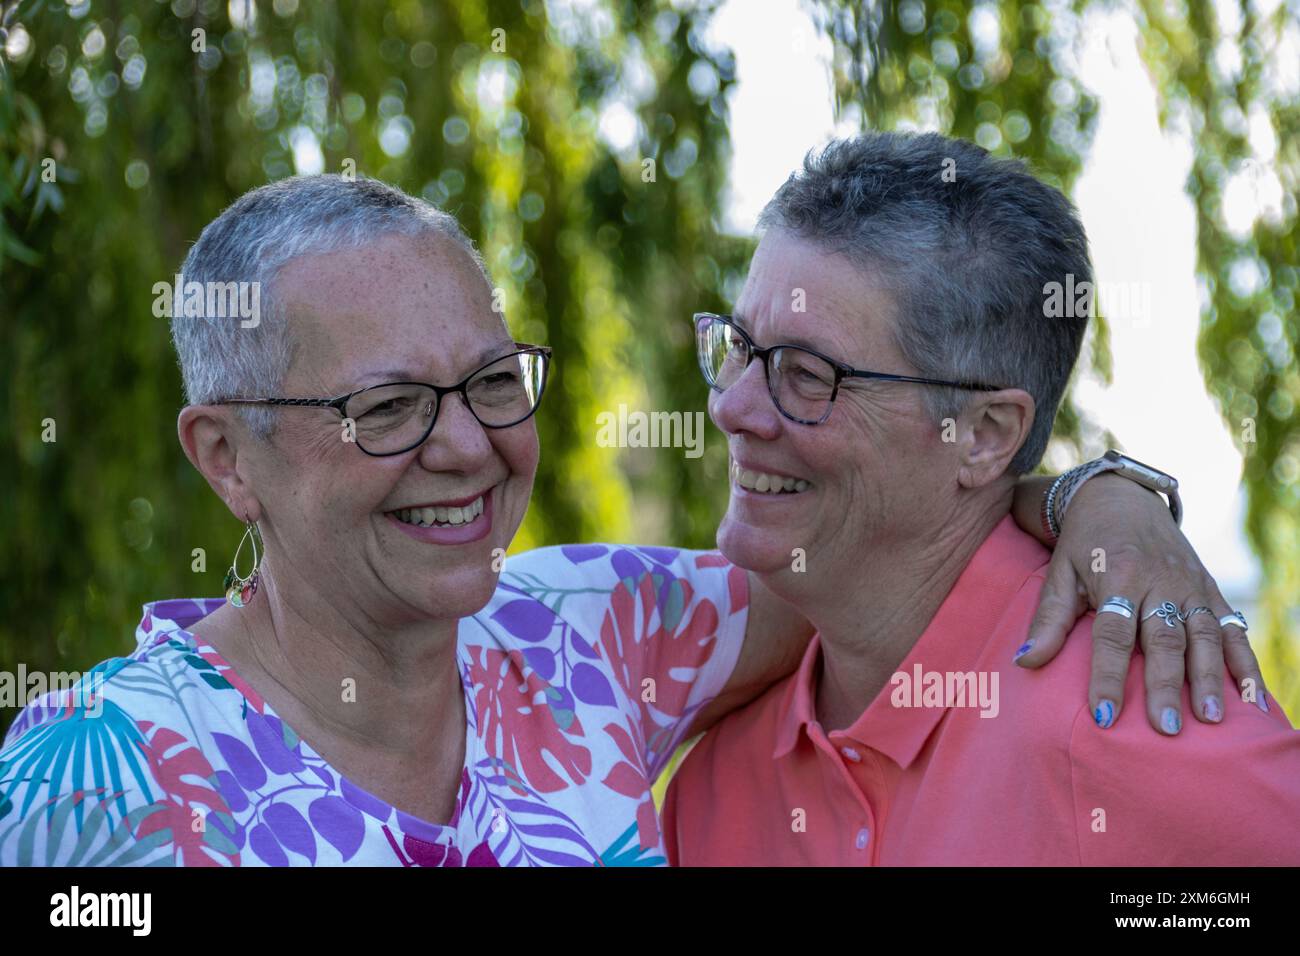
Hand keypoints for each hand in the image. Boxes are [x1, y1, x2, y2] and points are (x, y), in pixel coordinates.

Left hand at [1015, 473, 1264, 733]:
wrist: (1121, 496)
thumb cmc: (1084, 543)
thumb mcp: (1060, 572)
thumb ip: (1049, 619)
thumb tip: (1025, 661)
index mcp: (1118, 576)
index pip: (1113, 634)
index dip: (1107, 675)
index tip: (1103, 716)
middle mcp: (1159, 581)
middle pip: (1164, 639)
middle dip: (1166, 685)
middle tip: (1165, 728)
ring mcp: (1190, 585)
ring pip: (1205, 635)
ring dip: (1209, 678)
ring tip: (1210, 718)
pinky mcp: (1210, 588)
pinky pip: (1232, 627)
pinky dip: (1244, 661)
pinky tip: (1251, 696)